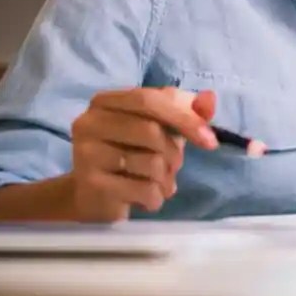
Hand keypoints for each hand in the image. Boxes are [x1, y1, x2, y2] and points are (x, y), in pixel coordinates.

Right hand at [68, 88, 218, 220]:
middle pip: (150, 131)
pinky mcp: (91, 185)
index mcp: (105, 101)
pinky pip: (143, 190)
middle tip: (174, 166)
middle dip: (175, 153)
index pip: (149, 99)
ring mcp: (85, 154)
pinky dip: (156, 197)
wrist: (93, 195)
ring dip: (167, 177)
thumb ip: (188, 110)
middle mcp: (88, 123)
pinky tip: (147, 197)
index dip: (184, 118)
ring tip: (159, 182)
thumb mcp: (162, 126)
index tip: (210, 141)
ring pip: (150, 163)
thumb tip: (210, 98)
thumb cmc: (132, 152)